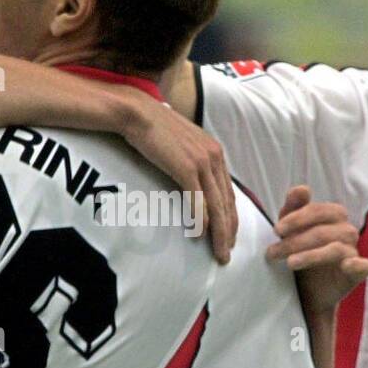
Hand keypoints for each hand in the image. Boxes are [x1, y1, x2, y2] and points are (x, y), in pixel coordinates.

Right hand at [120, 91, 237, 262]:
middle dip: (229, 232)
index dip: (231, 217)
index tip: (229, 237)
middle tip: (226, 254)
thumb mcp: (180, 144)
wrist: (136, 112)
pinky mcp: (186, 167)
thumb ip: (191, 161)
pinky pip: (197, 200)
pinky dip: (200, 219)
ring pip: (216, 206)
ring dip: (219, 233)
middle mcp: (214, 157)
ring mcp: (202, 162)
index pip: (228, 192)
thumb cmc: (153, 128)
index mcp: (215, 152)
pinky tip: (200, 235)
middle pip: (227, 203)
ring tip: (219, 252)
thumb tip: (190, 181)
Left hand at [267, 186, 367, 311]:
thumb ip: (293, 209)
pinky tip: (346, 265)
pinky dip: (358, 264)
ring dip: (310, 255)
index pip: (318, 210)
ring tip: (289, 263)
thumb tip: (302, 188)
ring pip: (336, 248)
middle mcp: (346, 231)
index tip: (277, 230)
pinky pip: (364, 266)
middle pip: (323, 231)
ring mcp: (352, 252)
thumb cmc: (299, 253)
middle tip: (273, 252)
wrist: (305, 291)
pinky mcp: (356, 273)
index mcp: (333, 217)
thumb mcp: (290, 231)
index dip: (297, 218)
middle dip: (296, 240)